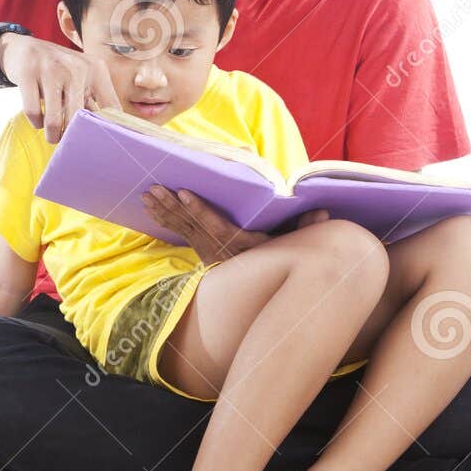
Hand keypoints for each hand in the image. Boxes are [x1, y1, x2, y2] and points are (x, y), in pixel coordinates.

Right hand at [0, 33, 121, 142]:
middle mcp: (76, 68)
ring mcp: (51, 69)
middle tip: (68, 142)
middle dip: (72, 137)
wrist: (25, 48)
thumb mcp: (81, 79)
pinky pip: (34, 112)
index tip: (99, 143)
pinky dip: (36, 122)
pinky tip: (38, 120)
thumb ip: (94, 102)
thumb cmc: (59, 71)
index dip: (107, 130)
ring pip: (54, 121)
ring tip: (53, 136)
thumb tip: (107, 134)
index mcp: (96, 70)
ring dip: (53, 135)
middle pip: (79, 120)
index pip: (111, 107)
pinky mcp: (29, 73)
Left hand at [142, 187, 329, 265]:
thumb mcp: (295, 242)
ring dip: (164, 212)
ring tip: (147, 194)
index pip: (217, 227)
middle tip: (153, 188)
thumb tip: (323, 213)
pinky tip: (150, 208)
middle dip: (172, 208)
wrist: (271, 282)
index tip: (184, 192)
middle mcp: (223, 252)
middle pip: (193, 228)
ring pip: (183, 230)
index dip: (199, 210)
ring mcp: (210, 254)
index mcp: (242, 245)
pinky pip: (181, 234)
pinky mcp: (203, 251)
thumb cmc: (285, 253)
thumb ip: (306, 227)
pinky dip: (165, 220)